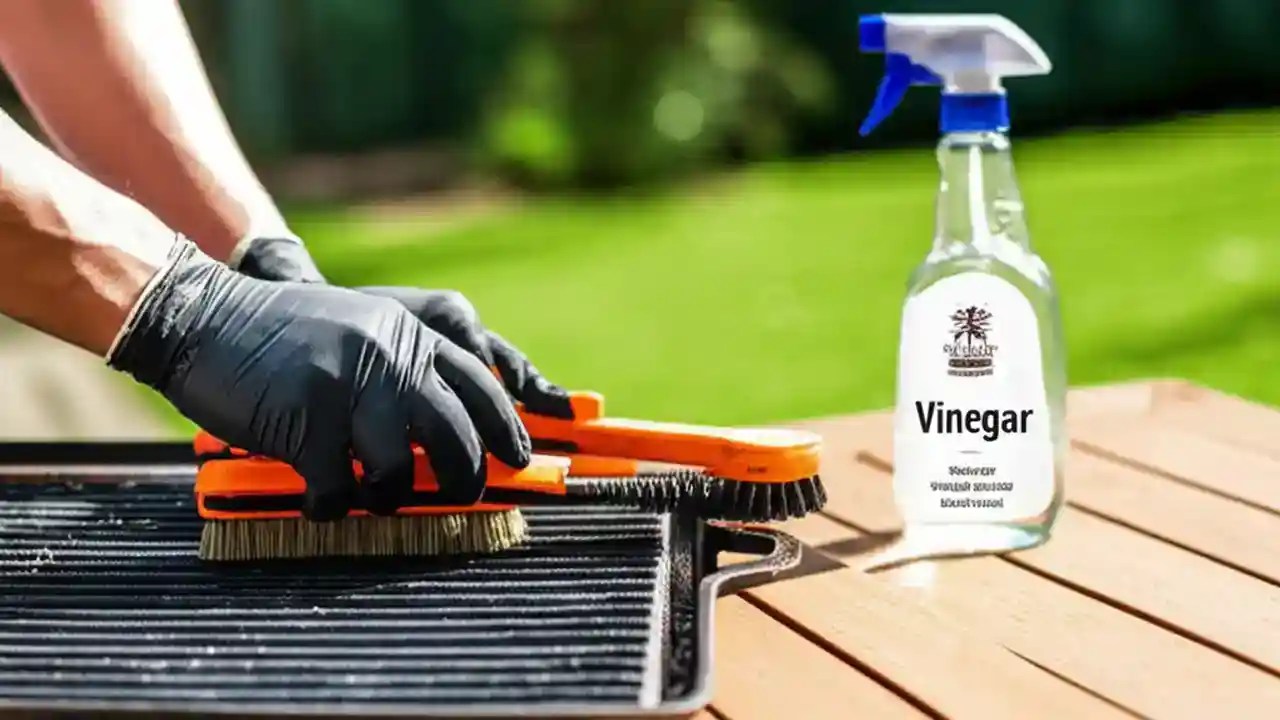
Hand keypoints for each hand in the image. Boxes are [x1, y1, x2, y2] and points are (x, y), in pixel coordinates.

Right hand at [111, 238, 531, 519]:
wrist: (202, 314)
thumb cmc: (277, 333)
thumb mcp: (357, 327)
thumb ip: (402, 366)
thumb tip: (449, 427)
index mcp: (405, 334)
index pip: (479, 384)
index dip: (506, 427)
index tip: (518, 459)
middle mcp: (388, 358)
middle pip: (455, 434)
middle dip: (465, 478)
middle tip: (461, 499)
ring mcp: (348, 390)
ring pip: (400, 470)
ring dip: (388, 496)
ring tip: (371, 497)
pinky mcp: (307, 423)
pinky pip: (337, 490)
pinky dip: (329, 507)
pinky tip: (318, 501)